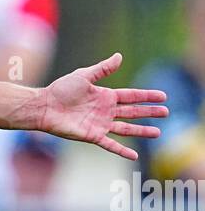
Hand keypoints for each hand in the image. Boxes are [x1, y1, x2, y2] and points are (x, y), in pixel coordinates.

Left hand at [36, 53, 166, 160]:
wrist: (45, 106)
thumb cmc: (61, 90)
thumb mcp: (84, 76)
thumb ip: (103, 69)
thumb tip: (119, 56)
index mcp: (106, 96)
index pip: (131, 96)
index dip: (147, 96)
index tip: (163, 96)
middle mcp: (105, 111)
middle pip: (133, 112)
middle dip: (149, 112)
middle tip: (166, 112)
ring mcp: (100, 124)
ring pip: (126, 128)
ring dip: (141, 130)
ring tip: (158, 132)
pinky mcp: (92, 136)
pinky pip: (110, 144)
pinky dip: (122, 150)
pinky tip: (134, 154)